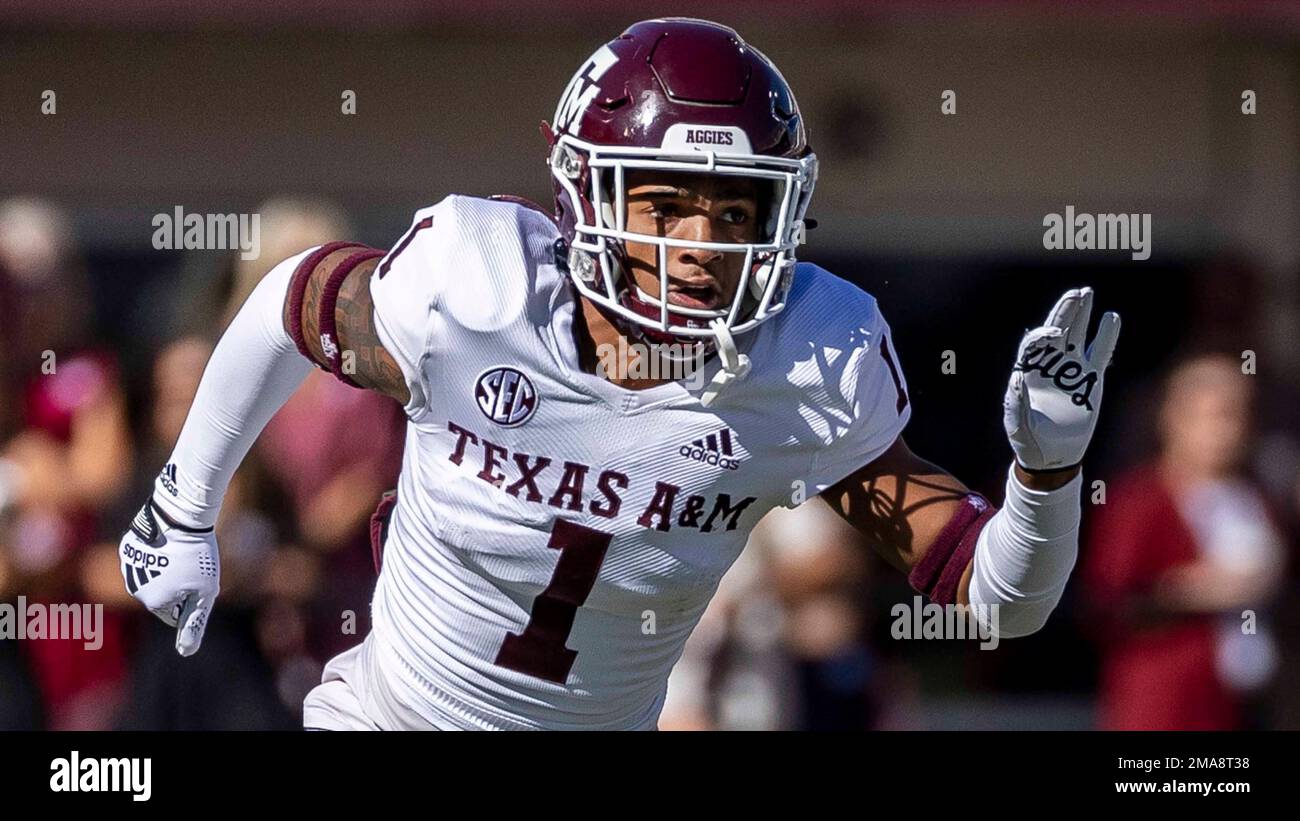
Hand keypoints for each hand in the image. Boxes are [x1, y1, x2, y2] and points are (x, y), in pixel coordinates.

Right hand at [119, 497, 219, 655]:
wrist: (180, 516)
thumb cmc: (197, 556)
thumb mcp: (204, 593)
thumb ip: (194, 623)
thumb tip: (186, 652)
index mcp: (154, 602)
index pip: (176, 613)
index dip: (192, 598)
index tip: (197, 579)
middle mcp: (135, 588)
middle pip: (162, 595)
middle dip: (178, 585)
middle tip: (191, 564)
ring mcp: (129, 566)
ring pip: (153, 576)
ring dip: (167, 569)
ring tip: (179, 551)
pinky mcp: (128, 547)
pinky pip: (146, 557)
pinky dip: (157, 553)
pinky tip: (167, 541)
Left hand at [1004, 287, 1119, 471]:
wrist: (1050, 455)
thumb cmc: (1027, 438)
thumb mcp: (1017, 420)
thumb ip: (1016, 398)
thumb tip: (1018, 374)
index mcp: (1028, 371)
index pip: (1035, 343)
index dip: (1043, 334)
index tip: (1053, 334)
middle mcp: (1049, 365)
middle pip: (1057, 331)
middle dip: (1065, 311)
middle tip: (1077, 292)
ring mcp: (1071, 371)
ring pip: (1078, 336)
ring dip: (1082, 315)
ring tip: (1087, 293)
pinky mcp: (1091, 380)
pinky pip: (1100, 353)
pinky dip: (1105, 336)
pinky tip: (1111, 318)